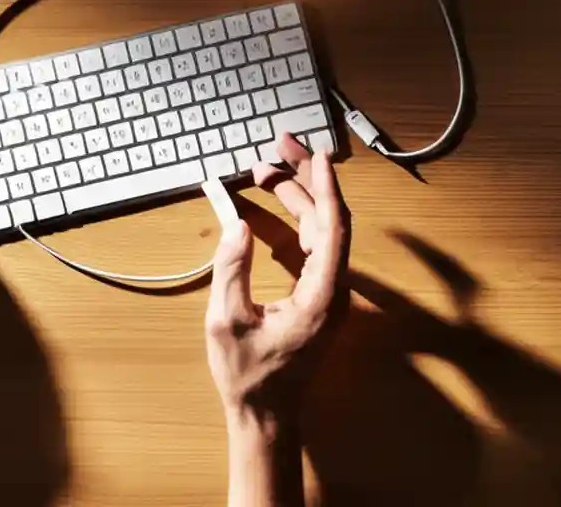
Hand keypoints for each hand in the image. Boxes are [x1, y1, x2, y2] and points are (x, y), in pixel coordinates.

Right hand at [205, 134, 349, 505]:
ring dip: (296, 197)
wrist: (266, 414)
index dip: (326, 187)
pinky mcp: (316, 295)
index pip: (332, 228)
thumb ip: (231, 270)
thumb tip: (237, 224)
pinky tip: (268, 205)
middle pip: (328, 220)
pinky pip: (310, 246)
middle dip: (305, 178)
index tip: (317, 153)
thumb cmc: (248, 375)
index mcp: (320, 295)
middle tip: (279, 145)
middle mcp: (332, 289)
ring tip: (263, 169)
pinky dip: (292, 220)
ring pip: (320, 230)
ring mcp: (327, 292)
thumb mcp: (227, 321)